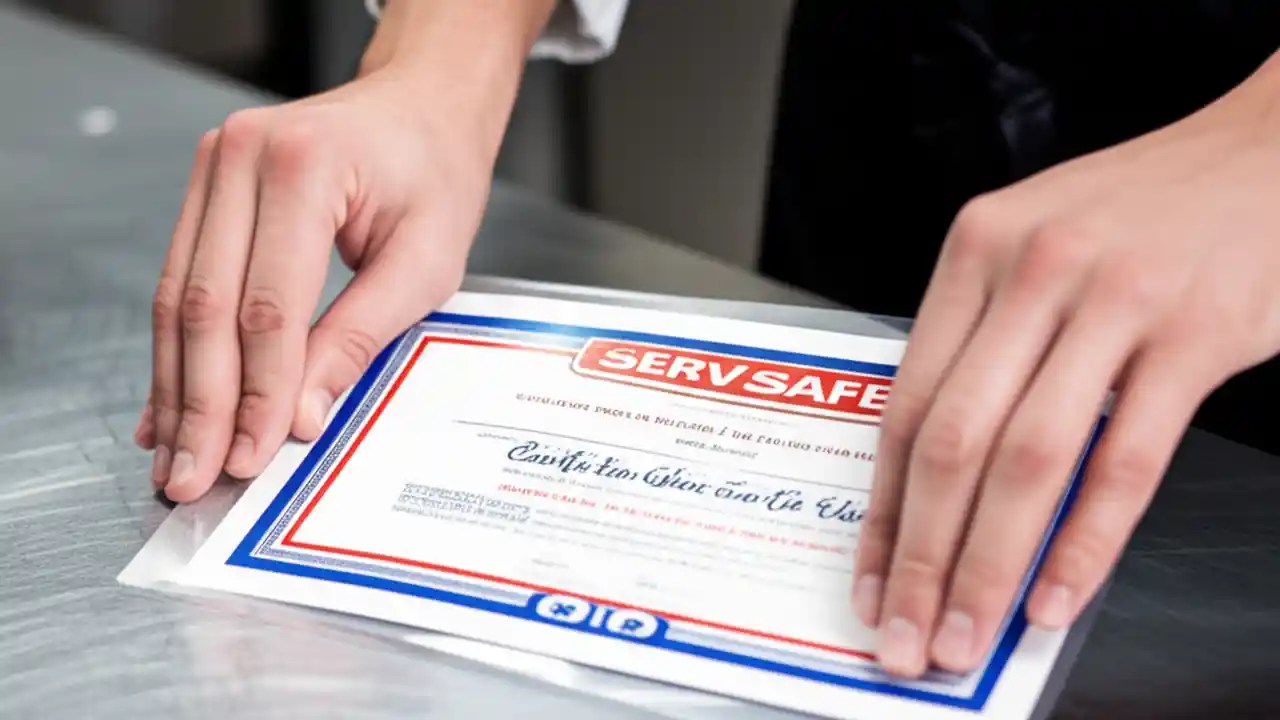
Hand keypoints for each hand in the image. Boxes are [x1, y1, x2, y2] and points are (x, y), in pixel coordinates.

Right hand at [132, 0, 555, 502]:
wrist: (420, 109)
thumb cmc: (433, 174)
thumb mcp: (424, 261)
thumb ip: (359, 337)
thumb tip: (302, 417)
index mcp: (303, 166)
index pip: (268, 306)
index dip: (256, 391)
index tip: (249, 455)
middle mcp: (242, 157)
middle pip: (208, 306)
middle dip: (201, 404)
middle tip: (193, 476)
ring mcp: (214, 166)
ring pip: (179, 298)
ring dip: (177, 386)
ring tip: (175, 456)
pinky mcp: (207, 189)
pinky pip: (182, 279)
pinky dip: (179, 349)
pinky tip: (169, 403)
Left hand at [854, 52, 1279, 676]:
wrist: (1269, 145)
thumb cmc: (1147, 206)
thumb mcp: (1036, 244)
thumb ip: (987, 341)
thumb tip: (943, 473)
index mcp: (975, 251)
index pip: (904, 405)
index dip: (882, 509)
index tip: (867, 579)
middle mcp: (1030, 271)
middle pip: (950, 442)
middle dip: (920, 557)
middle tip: (905, 638)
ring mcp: (1113, 301)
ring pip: (1027, 461)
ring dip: (988, 566)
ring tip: (965, 636)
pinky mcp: (1193, 333)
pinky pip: (1125, 460)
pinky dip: (1085, 543)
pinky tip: (1056, 595)